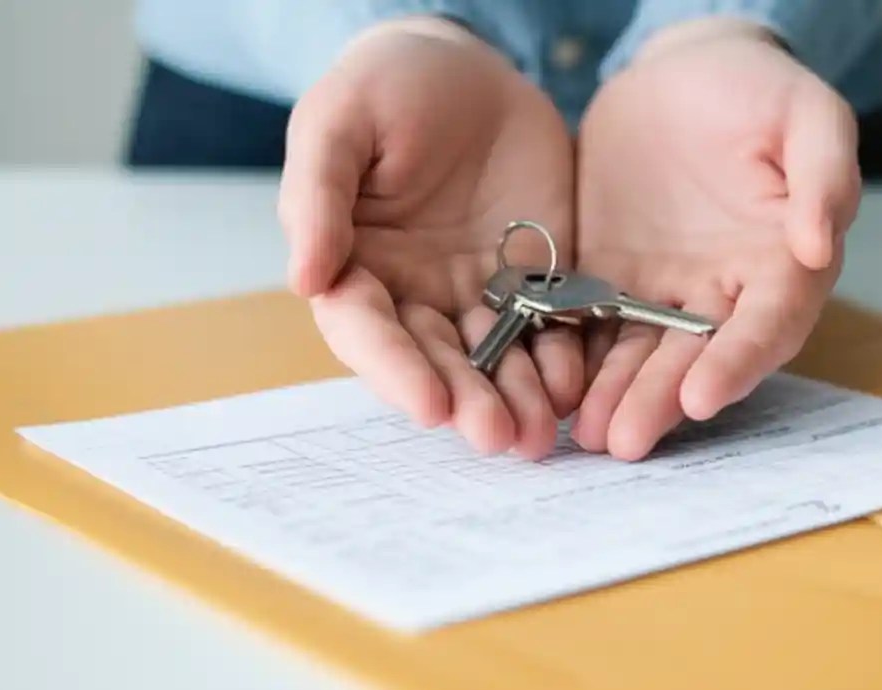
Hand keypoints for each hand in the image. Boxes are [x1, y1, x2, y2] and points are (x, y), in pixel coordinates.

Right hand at [279, 18, 579, 458]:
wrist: (467, 62)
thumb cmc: (386, 85)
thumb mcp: (339, 121)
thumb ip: (318, 196)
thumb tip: (304, 279)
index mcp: (355, 267)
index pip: (367, 331)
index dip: (395, 370)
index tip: (429, 405)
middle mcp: (414, 294)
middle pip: (436, 360)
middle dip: (467, 400)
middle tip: (500, 436)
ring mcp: (477, 290)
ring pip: (495, 357)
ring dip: (517, 397)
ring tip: (541, 432)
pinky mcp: (535, 277)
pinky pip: (549, 325)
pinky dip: (562, 356)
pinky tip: (577, 381)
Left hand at [573, 19, 860, 459]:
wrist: (682, 74)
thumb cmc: (757, 89)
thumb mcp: (807, 113)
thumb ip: (823, 174)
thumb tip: (818, 243)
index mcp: (781, 262)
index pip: (767, 324)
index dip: (737, 363)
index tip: (702, 396)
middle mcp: (725, 291)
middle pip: (696, 358)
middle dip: (661, 399)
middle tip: (626, 439)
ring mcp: (665, 290)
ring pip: (641, 354)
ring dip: (616, 396)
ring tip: (588, 433)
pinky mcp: (612, 277)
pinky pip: (593, 325)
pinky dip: (575, 359)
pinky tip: (551, 388)